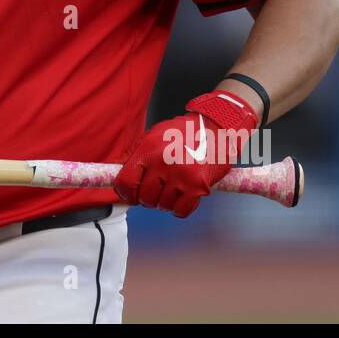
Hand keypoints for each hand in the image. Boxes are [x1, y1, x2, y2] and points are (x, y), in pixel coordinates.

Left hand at [112, 90, 257, 217]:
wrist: (217, 127)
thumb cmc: (185, 132)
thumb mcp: (155, 135)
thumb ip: (138, 154)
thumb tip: (121, 174)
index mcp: (148, 149)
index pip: (125, 182)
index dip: (127, 193)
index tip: (132, 195)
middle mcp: (162, 162)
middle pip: (145, 197)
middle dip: (149, 198)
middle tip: (157, 191)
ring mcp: (180, 175)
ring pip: (163, 205)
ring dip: (166, 202)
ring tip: (173, 190)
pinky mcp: (197, 186)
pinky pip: (181, 210)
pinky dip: (180, 209)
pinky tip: (183, 198)